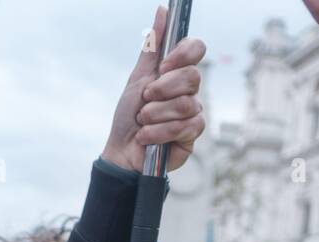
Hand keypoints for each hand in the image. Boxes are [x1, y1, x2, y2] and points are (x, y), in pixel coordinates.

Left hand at [102, 5, 206, 172]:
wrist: (121, 150)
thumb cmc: (128, 116)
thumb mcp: (137, 78)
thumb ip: (152, 47)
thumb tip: (163, 11)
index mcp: (176, 73)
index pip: (196, 48)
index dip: (183, 54)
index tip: (163, 67)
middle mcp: (189, 90)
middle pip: (192, 77)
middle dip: (162, 90)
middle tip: (145, 99)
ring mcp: (193, 112)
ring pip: (186, 103)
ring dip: (155, 114)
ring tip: (143, 121)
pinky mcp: (192, 135)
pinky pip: (185, 126)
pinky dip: (159, 132)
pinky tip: (147, 137)